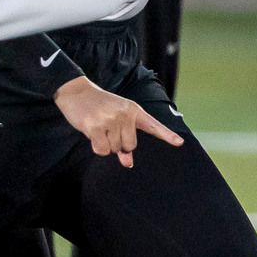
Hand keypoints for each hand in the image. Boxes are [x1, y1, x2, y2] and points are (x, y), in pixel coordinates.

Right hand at [51, 76, 182, 166]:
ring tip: (99, 128)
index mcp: (134, 110)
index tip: (179, 143)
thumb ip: (124, 139)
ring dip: (106, 145)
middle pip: (130, 146)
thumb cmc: (100, 107)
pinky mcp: (95, 127)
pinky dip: (97, 148)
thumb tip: (128, 163)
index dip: (167, 135)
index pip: (153, 125)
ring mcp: (111, 120)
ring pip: (115, 149)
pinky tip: (92, 134)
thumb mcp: (116, 118)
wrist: (77, 93)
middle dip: (119, 144)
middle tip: (108, 130)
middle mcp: (126, 115)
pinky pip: (102, 150)